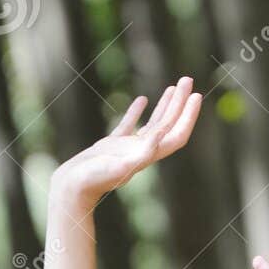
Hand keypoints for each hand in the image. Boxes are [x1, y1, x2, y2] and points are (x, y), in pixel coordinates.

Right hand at [49, 77, 202, 213]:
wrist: (71, 188)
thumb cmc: (94, 179)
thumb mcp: (120, 165)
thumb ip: (142, 152)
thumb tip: (163, 133)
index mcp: (149, 156)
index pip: (177, 134)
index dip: (189, 116)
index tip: (197, 95)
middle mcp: (142, 151)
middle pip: (169, 125)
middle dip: (180, 103)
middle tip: (187, 80)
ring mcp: (128, 148)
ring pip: (153, 124)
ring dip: (165, 105)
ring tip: (173, 87)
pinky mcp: (112, 145)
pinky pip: (129, 125)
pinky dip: (137, 111)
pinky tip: (142, 99)